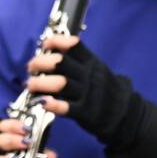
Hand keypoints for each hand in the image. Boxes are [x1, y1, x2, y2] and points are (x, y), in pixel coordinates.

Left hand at [26, 35, 146, 148]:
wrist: (126, 115)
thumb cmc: (104, 90)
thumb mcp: (96, 70)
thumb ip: (77, 61)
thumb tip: (49, 50)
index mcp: (91, 63)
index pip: (73, 46)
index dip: (55, 42)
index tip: (45, 45)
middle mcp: (89, 76)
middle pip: (60, 63)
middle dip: (40, 63)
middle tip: (31, 67)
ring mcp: (88, 94)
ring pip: (60, 83)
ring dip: (39, 83)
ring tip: (30, 84)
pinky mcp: (86, 113)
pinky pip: (67, 107)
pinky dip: (53, 104)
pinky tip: (42, 102)